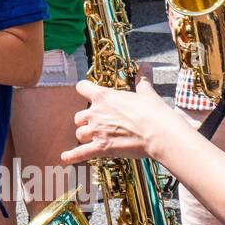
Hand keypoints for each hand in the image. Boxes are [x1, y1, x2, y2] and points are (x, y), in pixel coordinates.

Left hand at [65, 72, 186, 163]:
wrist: (160, 133)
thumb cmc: (154, 113)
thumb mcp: (146, 93)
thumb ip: (142, 80)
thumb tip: (146, 66)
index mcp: (104, 97)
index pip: (81, 87)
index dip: (84, 90)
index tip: (87, 92)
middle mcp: (96, 113)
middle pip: (78, 116)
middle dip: (86, 121)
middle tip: (98, 123)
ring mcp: (97, 131)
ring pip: (80, 134)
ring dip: (85, 136)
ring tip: (94, 139)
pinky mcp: (102, 147)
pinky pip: (81, 153)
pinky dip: (72, 156)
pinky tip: (65, 158)